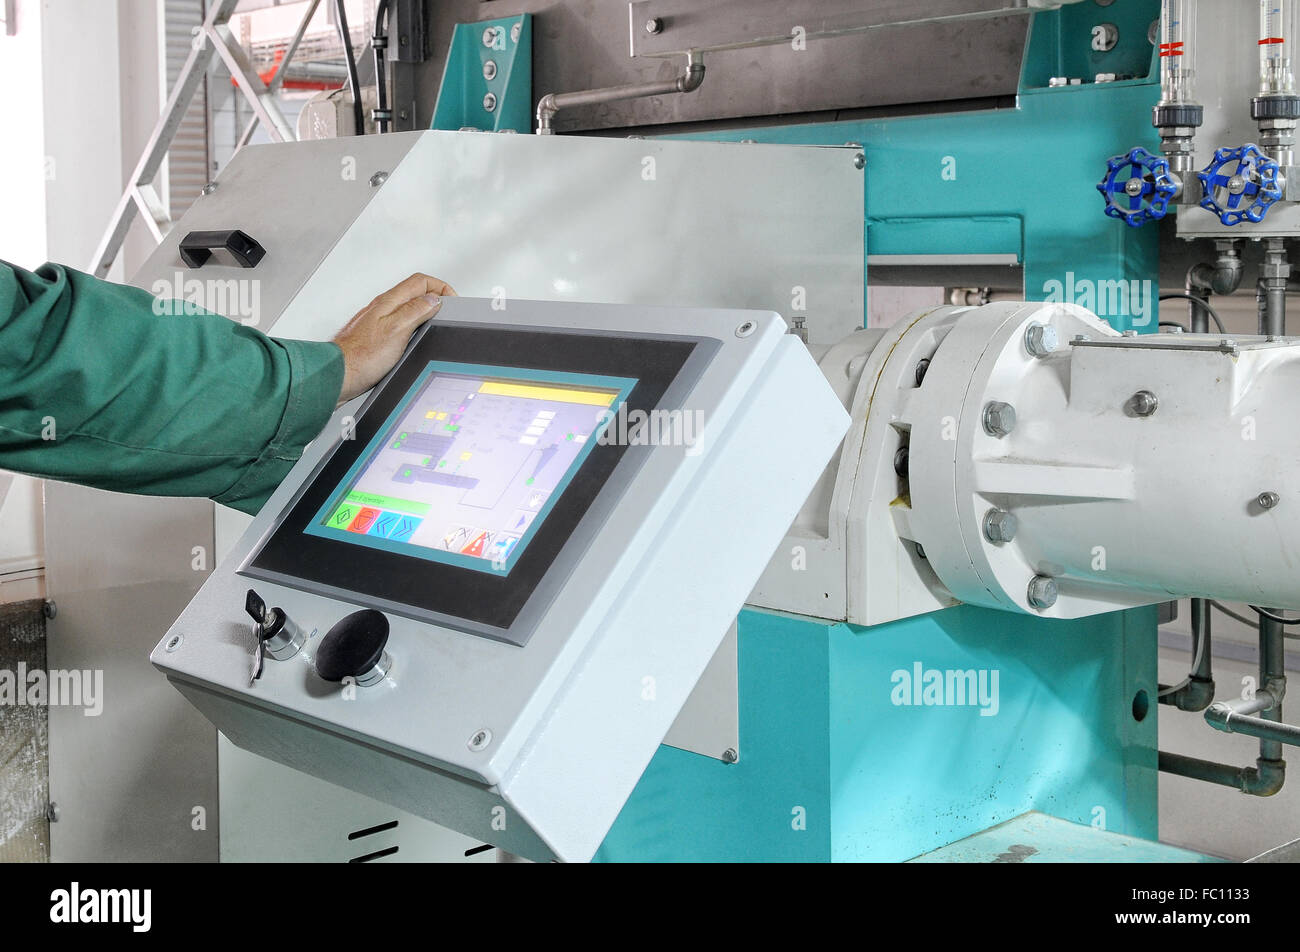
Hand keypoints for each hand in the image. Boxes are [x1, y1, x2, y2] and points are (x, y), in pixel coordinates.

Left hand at [332, 273, 455, 404]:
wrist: (339, 375)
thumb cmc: (361, 357)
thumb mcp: (396, 330)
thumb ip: (415, 311)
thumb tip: (433, 300)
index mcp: (388, 302)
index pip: (420, 281)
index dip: (440, 287)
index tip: (451, 302)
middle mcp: (382, 308)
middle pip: (414, 292)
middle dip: (434, 298)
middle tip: (446, 311)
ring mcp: (378, 322)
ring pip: (407, 308)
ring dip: (423, 312)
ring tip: (434, 323)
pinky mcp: (376, 336)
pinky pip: (399, 324)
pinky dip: (413, 327)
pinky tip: (415, 339)